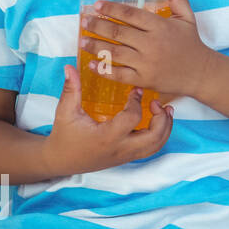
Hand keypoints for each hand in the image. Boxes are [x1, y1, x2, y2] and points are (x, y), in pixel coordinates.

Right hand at [41, 65, 173, 175]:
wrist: (61, 161)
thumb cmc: (64, 136)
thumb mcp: (65, 112)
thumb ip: (71, 89)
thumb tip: (70, 67)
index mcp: (107, 137)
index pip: (132, 118)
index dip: (137, 102)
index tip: (136, 90)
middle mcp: (120, 148)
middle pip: (154, 137)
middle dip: (162, 119)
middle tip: (158, 103)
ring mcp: (126, 155)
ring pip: (156, 145)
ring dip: (165, 127)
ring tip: (166, 110)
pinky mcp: (128, 157)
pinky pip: (151, 148)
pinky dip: (160, 134)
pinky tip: (158, 120)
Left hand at [79, 0, 213, 98]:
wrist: (201, 73)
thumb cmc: (191, 44)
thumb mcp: (187, 18)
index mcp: (160, 27)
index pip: (130, 15)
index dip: (111, 9)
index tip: (96, 5)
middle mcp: (152, 44)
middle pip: (117, 33)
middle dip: (97, 26)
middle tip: (84, 22)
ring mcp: (147, 63)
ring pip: (114, 53)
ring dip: (95, 46)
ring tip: (82, 41)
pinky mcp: (144, 79)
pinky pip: (119, 74)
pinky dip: (103, 70)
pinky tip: (92, 65)